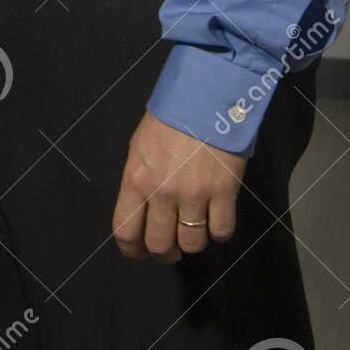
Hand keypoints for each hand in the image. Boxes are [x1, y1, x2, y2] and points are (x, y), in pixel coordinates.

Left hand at [112, 110, 246, 263]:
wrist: (205, 95)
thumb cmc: (169, 118)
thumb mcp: (140, 147)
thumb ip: (139, 181)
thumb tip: (142, 212)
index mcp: (135, 178)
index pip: (125, 231)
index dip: (132, 250)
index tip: (140, 252)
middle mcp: (162, 191)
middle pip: (160, 246)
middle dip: (164, 253)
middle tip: (171, 247)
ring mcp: (195, 194)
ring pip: (192, 244)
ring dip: (192, 243)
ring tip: (194, 229)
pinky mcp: (224, 191)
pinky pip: (221, 231)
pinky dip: (219, 231)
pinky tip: (215, 218)